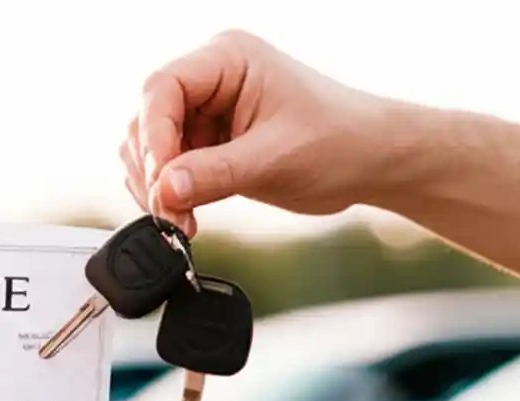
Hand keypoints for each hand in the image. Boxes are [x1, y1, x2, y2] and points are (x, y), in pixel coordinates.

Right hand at [121, 30, 413, 233]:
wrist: (371, 163)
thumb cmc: (340, 141)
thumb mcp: (274, 159)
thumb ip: (214, 173)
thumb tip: (163, 189)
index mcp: (227, 59)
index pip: (162, 89)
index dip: (154, 137)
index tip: (161, 181)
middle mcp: (210, 80)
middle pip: (148, 120)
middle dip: (152, 171)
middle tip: (169, 213)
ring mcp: (206, 112)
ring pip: (150, 148)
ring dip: (156, 187)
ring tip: (179, 221)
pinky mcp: (208, 144)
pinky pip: (168, 168)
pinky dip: (168, 195)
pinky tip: (184, 216)